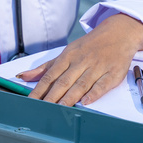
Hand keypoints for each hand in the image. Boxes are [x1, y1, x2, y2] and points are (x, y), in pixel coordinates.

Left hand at [18, 13, 142, 105]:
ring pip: (81, 84)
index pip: (50, 75)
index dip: (40, 89)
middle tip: (43, 109)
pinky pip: (102, 84)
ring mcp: (97, 67)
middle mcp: (81, 62)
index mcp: (68, 56)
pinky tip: (86, 102)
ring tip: (60, 109)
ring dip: (70, 97)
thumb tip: (23, 76)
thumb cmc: (89, 46)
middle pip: (64, 81)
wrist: (118, 33)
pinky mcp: (113, 73)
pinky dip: (94, 93)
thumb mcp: (66, 53)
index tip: (31, 101)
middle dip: (52, 96)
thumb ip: (46, 67)